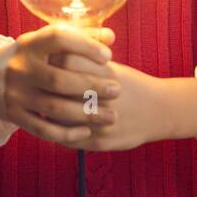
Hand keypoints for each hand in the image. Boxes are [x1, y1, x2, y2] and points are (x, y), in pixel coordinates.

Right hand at [0, 24, 120, 145]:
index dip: (85, 46)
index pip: (57, 39)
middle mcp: (19, 68)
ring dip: (85, 114)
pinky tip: (87, 131)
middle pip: (58, 79)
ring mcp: (15, 94)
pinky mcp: (14, 116)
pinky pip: (43, 129)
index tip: (108, 56)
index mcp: (29, 44)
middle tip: (116, 90)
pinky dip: (67, 133)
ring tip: (110, 115)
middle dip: (91, 86)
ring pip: (54, 108)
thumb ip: (80, 36)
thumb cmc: (31, 56)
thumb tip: (111, 36)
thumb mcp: (47, 42)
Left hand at [49, 48, 168, 151]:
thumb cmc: (130, 83)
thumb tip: (47, 54)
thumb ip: (83, 60)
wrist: (160, 110)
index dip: (51, 60)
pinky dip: (56, 131)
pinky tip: (52, 124)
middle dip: (44, 86)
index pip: (66, 61)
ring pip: (60, 117)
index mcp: (105, 73)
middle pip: (61, 89)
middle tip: (35, 84)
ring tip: (41, 104)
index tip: (43, 61)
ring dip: (47, 111)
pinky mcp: (101, 142)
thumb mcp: (110, 67)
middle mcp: (103, 97)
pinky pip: (68, 138)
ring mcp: (101, 121)